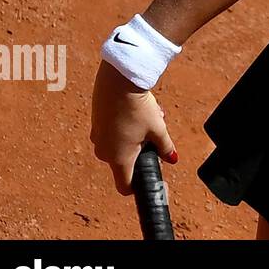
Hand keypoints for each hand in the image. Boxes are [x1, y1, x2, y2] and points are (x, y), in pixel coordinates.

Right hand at [90, 60, 177, 196]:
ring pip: (120, 144)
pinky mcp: (96, 123)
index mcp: (119, 159)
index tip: (150, 177)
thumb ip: (165, 147)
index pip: (125, 186)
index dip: (138, 186)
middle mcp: (104, 152)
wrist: (117, 81)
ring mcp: (97, 138)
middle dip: (142, 151)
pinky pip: (112, 132)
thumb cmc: (138, 108)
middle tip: (154, 135)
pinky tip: (136, 110)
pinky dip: (124, 127)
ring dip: (135, 136)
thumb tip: (172, 158)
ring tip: (150, 117)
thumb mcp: (158, 129)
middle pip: (125, 161)